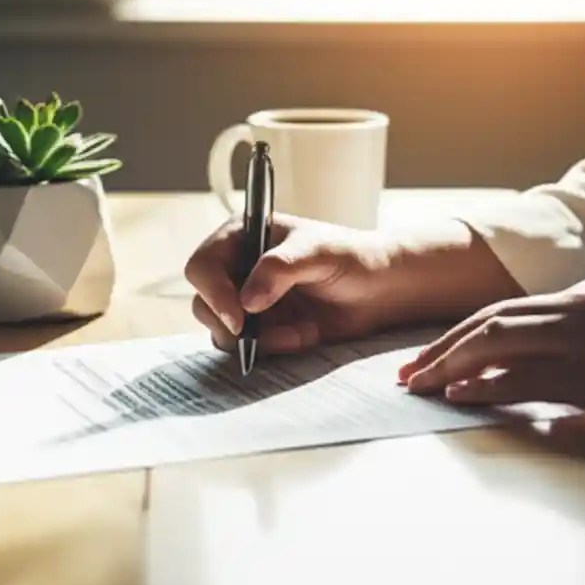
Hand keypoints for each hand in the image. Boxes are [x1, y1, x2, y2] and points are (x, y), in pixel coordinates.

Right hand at [185, 213, 396, 353]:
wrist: (381, 290)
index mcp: (243, 236)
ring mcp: (248, 301)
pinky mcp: (263, 328)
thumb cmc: (352, 257)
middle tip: (256, 336)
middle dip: (230, 323)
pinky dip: (272, 348)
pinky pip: (248, 348)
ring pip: (222, 330)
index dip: (213, 292)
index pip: (203, 265)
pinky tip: (303, 336)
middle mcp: (238, 268)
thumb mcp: (319, 252)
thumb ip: (280, 269)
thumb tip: (247, 300)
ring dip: (256, 339)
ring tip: (296, 333)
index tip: (239, 316)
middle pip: (204, 302)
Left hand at [398, 280, 584, 434]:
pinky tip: (458, 397)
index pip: (500, 310)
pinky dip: (485, 386)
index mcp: (582, 298)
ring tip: (416, 387)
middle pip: (487, 321)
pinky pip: (526, 376)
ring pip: (496, 340)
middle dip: (438, 348)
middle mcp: (579, 307)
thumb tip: (512, 381)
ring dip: (448, 365)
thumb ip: (569, 353)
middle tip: (403, 376)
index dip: (455, 335)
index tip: (423, 360)